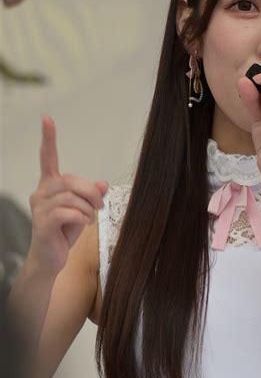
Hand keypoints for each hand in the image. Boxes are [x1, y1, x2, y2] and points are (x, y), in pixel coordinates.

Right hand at [27, 116, 107, 276]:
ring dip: (87, 208)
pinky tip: (83, 223)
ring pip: (71, 197)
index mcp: (50, 185)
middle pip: (71, 180)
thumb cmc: (65, 231)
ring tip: (89, 218)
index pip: (47, 157)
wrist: (51, 258)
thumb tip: (103, 183)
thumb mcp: (83, 210)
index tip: (47, 118)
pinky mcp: (42, 223)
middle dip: (91, 193)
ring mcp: (39, 207)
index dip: (48, 138)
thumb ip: (92, 195)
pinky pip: (67, 212)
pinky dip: (81, 217)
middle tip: (99, 206)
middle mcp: (41, 192)